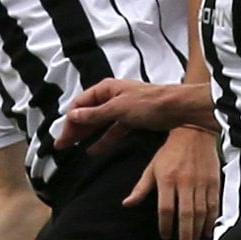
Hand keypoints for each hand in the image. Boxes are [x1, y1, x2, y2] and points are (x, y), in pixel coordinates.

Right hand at [56, 79, 212, 150]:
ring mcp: (122, 109)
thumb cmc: (150, 103)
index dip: (70, 120)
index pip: (80, 104)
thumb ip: (95, 113)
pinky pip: (112, 131)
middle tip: (61, 146)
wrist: (178, 108)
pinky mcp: (132, 120)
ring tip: (72, 149)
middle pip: (88, 113)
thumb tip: (73, 115)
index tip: (62, 136)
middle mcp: (112, 96)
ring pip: (99, 123)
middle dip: (74, 129)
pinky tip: (93, 151)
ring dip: (86, 135)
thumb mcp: (119, 108)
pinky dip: (103, 140)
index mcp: (107, 88)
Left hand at [122, 127, 218, 239]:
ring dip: (198, 231)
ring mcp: (200, 182)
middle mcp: (184, 182)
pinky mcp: (214, 181)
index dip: (165, 225)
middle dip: (185, 235)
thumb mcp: (152, 167)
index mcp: (167, 179)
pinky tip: (208, 231)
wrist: (193, 132)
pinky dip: (212, 220)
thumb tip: (127, 204)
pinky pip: (214, 205)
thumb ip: (141, 188)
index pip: (165, 209)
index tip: (165, 236)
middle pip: (185, 214)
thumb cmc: (170, 151)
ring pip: (201, 212)